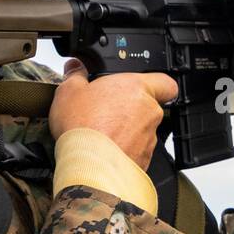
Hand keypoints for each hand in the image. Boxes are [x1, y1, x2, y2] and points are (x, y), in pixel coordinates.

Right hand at [50, 59, 178, 168]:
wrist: (89, 166)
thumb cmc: (83, 127)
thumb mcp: (68, 91)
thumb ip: (76, 75)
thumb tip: (75, 68)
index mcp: (137, 88)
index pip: (165, 83)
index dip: (157, 86)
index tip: (141, 88)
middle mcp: (149, 112)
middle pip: (148, 108)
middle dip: (131, 110)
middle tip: (107, 112)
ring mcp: (149, 138)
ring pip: (142, 132)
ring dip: (127, 132)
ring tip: (101, 134)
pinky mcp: (145, 160)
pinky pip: (136, 152)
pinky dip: (124, 151)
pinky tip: (104, 151)